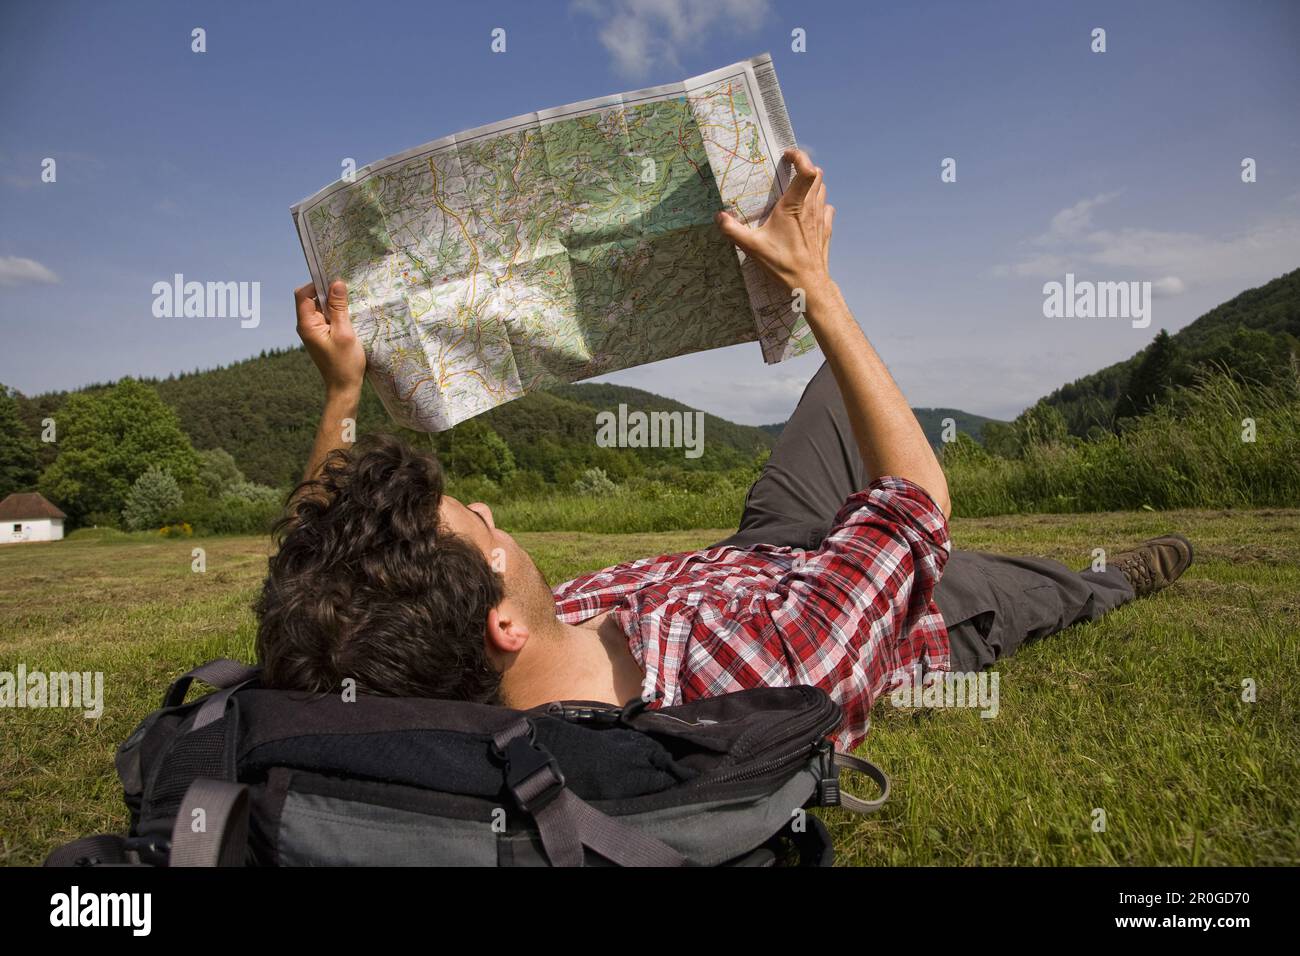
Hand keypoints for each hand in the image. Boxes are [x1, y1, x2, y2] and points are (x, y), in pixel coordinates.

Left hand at [295, 279, 364, 396]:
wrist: (344, 387)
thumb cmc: (345, 363)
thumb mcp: (345, 332)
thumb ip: (339, 307)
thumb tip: (337, 283)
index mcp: (307, 325)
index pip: (303, 294)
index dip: (316, 284)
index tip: (335, 282)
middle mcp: (306, 326)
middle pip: (311, 299)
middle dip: (327, 293)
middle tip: (346, 293)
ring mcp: (313, 331)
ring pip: (320, 308)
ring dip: (334, 304)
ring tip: (350, 306)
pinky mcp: (321, 336)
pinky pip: (326, 318)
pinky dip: (336, 314)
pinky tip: (349, 317)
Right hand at [715, 148, 833, 299]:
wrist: (809, 283)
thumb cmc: (782, 264)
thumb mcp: (752, 247)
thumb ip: (733, 230)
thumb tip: (719, 217)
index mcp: (793, 206)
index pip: (807, 171)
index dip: (800, 157)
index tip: (787, 156)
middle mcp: (810, 208)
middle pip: (817, 175)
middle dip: (803, 168)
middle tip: (788, 172)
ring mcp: (821, 218)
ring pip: (823, 190)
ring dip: (811, 185)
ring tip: (796, 191)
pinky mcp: (826, 229)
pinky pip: (827, 208)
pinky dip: (819, 204)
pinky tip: (808, 212)